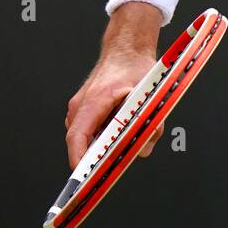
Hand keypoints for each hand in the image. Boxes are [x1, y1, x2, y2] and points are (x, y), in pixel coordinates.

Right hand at [65, 48, 166, 168]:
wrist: (126, 48)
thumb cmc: (135, 67)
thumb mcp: (150, 95)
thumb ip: (150, 124)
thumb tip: (143, 149)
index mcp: (93, 102)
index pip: (77, 138)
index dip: (80, 162)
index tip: (86, 179)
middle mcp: (80, 107)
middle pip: (83, 143)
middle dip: (99, 157)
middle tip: (117, 164)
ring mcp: (80, 108)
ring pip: (88, 138)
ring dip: (105, 144)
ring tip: (126, 136)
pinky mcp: (86, 110)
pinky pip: (92, 130)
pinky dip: (106, 135)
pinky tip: (122, 127)